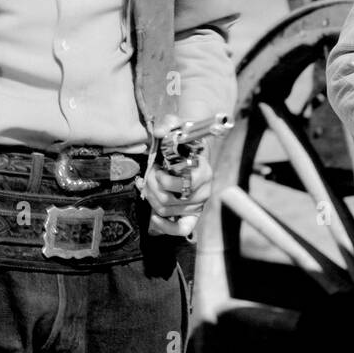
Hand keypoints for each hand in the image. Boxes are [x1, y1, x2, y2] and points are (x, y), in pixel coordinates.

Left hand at [141, 114, 212, 236]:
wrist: (192, 147)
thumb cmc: (184, 140)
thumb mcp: (178, 126)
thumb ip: (169, 123)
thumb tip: (160, 132)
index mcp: (203, 170)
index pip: (181, 184)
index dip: (162, 179)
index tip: (157, 167)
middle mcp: (204, 190)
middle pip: (167, 198)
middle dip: (151, 186)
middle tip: (149, 174)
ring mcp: (198, 204)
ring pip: (166, 210)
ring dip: (151, 197)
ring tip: (149, 184)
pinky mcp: (193, 215)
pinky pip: (182, 229)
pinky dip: (166, 226)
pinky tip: (154, 216)